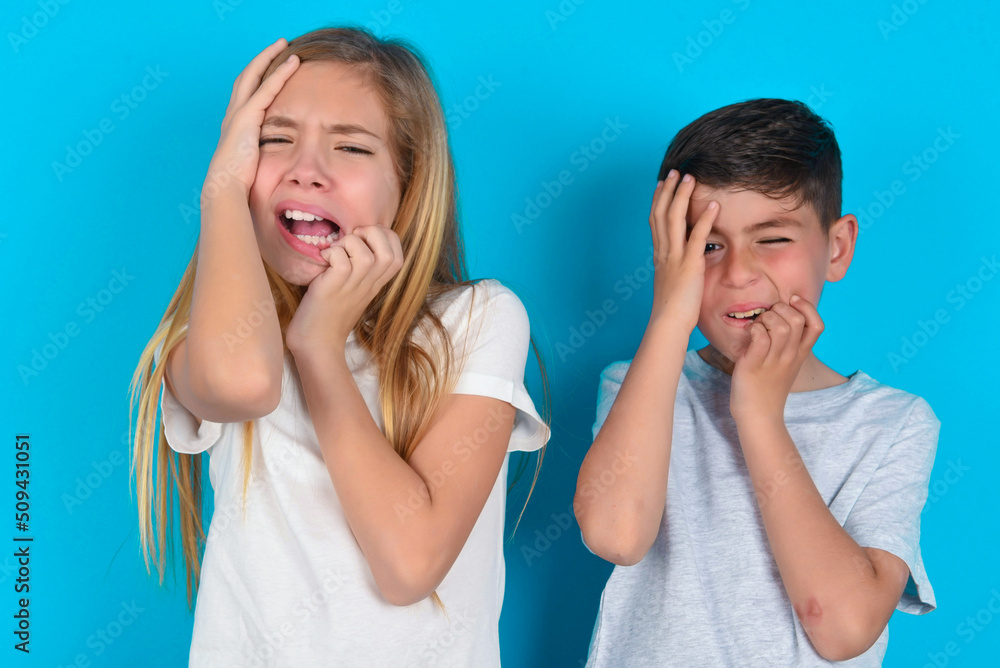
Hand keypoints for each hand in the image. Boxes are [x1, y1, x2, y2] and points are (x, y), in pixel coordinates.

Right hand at [202, 38, 299, 199]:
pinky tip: (292, 63)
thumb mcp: (252, 165)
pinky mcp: (247, 117)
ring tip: (284, 45)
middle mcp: (233, 115)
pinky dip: (280, 73)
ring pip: (254, 75)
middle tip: (277, 45)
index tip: (272, 67)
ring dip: (270, 58)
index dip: (258, 77)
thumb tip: (279, 165)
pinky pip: (267, 89)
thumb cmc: (239, 183)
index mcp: (235, 126)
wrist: (225, 188)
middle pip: (246, 77)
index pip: (246, 93)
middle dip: (262, 59)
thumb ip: (262, 156)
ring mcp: (238, 114)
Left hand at [286, 227, 404, 355]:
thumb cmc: (332, 312)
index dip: (383, 235)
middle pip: (387, 245)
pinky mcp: (335, 285)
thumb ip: (363, 267)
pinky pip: (340, 258)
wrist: (318, 341)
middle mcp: (371, 282)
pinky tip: (323, 262)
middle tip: (350, 242)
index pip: (397, 250)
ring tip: (334, 253)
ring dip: (346, 242)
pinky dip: (330, 253)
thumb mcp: (356, 288)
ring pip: (363, 249)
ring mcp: (354, 284)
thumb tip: (358, 237)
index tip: (364, 240)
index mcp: (379, 281)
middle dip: (368, 232)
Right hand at [649, 171, 719, 332]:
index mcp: (659, 255)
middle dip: (668, 190)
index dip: (659, 199)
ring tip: (691, 178)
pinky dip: (705, 219)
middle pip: (662, 213)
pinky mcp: (689, 265)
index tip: (663, 183)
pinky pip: (696, 237)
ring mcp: (675, 257)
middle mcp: (664, 252)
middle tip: (675, 171)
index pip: (655, 220)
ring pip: (675, 219)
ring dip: (682, 196)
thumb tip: (679, 261)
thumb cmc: (672, 309)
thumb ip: (674, 266)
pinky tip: (714, 205)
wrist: (668, 323)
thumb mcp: (670, 282)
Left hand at [730, 297, 823, 422]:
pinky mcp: (755, 364)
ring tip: (757, 326)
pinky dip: (754, 329)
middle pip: (797, 320)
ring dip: (766, 319)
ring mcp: (774, 361)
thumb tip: (778, 316)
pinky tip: (749, 334)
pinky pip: (760, 338)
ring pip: (780, 327)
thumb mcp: (785, 364)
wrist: (758, 415)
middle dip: (780, 309)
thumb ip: (787, 343)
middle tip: (767, 317)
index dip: (808, 308)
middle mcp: (790, 356)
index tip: (792, 302)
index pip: (818, 326)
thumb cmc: (766, 386)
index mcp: (799, 354)